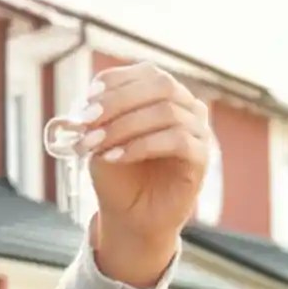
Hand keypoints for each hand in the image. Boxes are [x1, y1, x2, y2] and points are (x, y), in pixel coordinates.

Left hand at [78, 62, 211, 283]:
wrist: (131, 216)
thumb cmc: (117, 175)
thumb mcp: (100, 141)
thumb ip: (98, 119)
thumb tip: (87, 103)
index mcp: (163, 97)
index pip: (147, 72)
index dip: (115, 81)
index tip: (86, 99)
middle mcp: (186, 108)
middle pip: (161, 85)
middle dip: (118, 101)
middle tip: (87, 120)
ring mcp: (198, 131)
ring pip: (167, 111)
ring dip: (123, 126)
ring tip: (94, 145)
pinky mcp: (201, 157)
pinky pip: (176, 140)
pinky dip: (141, 145)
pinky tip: (115, 157)